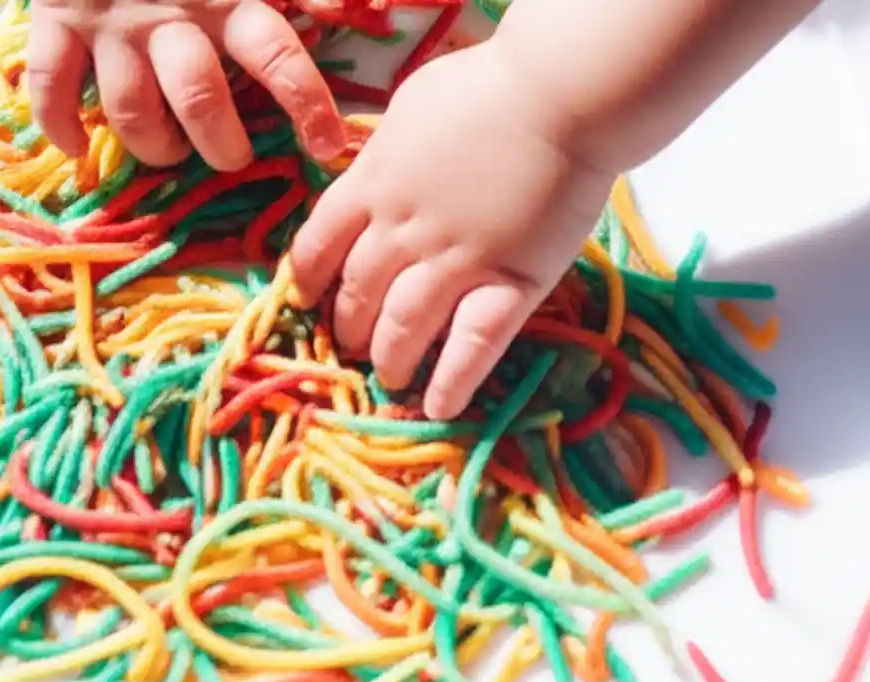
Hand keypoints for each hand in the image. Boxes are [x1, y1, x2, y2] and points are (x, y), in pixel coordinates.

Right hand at [27, 0, 346, 169]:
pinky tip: (78, 145)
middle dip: (221, 145)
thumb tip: (366, 5)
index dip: (307, 104)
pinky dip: (61, 125)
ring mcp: (111, 23)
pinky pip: (53, 85)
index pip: (276, 55)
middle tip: (231, 157)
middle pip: (200, 99)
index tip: (326, 148)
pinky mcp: (58, 20)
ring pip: (131, 109)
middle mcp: (172, 16)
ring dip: (154, 146)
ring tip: (169, 152)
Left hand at [288, 43, 614, 418]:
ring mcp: (454, 263)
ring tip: (392, 377)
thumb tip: (369, 173)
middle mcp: (401, 232)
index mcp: (371, 185)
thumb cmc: (487, 87)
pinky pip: (472, 346)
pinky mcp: (509, 283)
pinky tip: (440, 407)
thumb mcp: (409, 108)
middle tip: (354, 345)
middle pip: (356, 296)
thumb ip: (383, 154)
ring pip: (403, 329)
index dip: (308, 281)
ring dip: (391, 361)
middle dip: (349, 328)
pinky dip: (452, 381)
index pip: (316, 247)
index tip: (310, 300)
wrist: (560, 94)